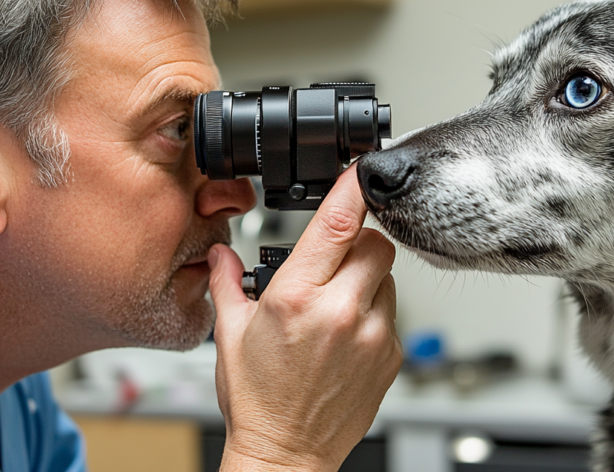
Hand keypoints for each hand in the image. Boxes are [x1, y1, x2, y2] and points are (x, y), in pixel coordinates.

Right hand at [208, 168, 400, 471]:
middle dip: (358, 242)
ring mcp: (371, 334)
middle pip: (375, 243)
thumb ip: (227, 282)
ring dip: (367, 278)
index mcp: (297, 297)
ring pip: (388, 277)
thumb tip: (221, 253)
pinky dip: (374, 312)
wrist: (287, 453)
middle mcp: (340, 311)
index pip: (337, 224)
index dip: (353, 188)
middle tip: (334, 262)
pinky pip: (392, 313)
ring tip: (337, 305)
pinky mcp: (390, 355)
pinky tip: (348, 334)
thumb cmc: (258, 398)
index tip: (360, 170)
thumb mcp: (231, 333)